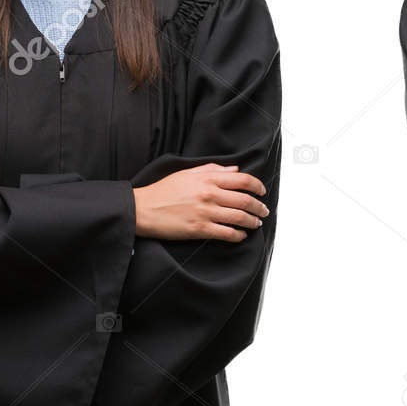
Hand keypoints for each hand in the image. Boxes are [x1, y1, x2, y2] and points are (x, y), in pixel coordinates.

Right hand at [133, 163, 269, 242]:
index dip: (257, 186)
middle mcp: (209, 194)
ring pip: (240, 218)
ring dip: (253, 222)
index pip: (242, 180)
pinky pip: (227, 233)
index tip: (262, 191)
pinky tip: (241, 235)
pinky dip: (239, 235)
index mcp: (207, 178)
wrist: (142, 209)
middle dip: (259, 207)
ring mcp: (205, 213)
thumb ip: (212, 169)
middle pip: (245, 200)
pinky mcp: (200, 229)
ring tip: (256, 223)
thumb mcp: (186, 173)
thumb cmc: (163, 190)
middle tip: (264, 211)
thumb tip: (235, 170)